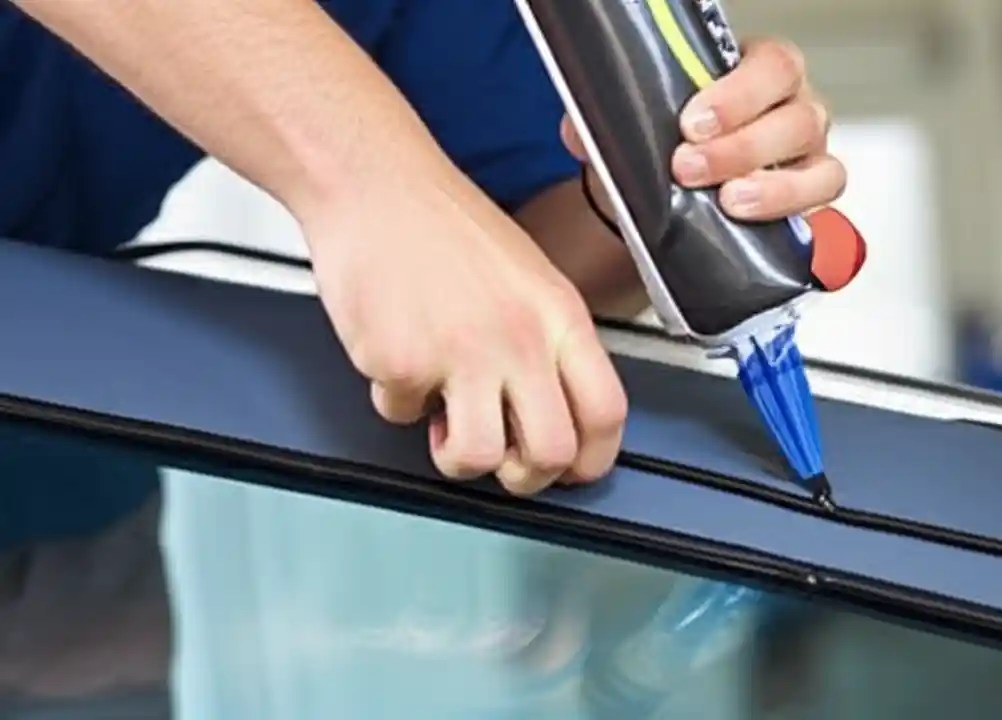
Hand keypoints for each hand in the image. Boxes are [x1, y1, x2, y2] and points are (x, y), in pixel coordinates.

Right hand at [303, 156, 627, 496]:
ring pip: (475, 459)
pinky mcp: (401, 362)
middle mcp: (519, 339)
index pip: (606, 411)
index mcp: (559, 316)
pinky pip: (402, 417)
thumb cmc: (444, 225)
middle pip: (551, 453)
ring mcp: (461, 354)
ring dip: (455, 455)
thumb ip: (547, 342)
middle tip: (501, 458)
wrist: (375, 184)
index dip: (592, 458)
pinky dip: (395, 398)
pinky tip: (396, 354)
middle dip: (524, 477)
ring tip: (443, 419)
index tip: (572, 468)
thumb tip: (549, 410)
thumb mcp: (528, 277)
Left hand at [562, 37, 845, 221]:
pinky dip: (792, 217)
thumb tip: (581, 131)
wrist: (674, 185)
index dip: (738, 95)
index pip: (773, 66)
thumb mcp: (642, 122)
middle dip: (741, 146)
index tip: (692, 122)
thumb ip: (613, 119)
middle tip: (689, 168)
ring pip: (819, 167)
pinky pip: (822, 211)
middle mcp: (793, 109)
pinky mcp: (808, 202)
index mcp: (758, 73)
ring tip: (727, 202)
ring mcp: (807, 158)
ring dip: (771, 188)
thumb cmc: (675, 139)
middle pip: (799, 117)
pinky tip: (754, 224)